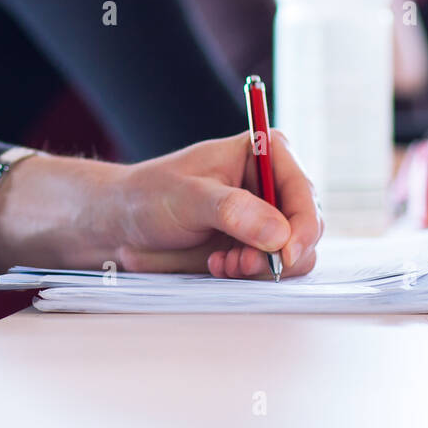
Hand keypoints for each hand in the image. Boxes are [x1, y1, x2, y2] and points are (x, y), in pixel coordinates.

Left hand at [0, 131, 321, 279]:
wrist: (121, 225)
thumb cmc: (149, 196)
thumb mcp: (188, 197)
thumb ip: (233, 212)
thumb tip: (279, 234)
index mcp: (265, 152)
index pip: (303, 191)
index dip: (302, 226)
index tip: (285, 255)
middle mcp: (272, 183)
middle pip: (306, 226)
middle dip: (279, 252)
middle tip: (241, 264)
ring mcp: (265, 217)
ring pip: (293, 253)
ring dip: (261, 267)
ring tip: (222, 264)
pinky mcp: (254, 246)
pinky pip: (271, 269)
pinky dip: (250, 275)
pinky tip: (218, 266)